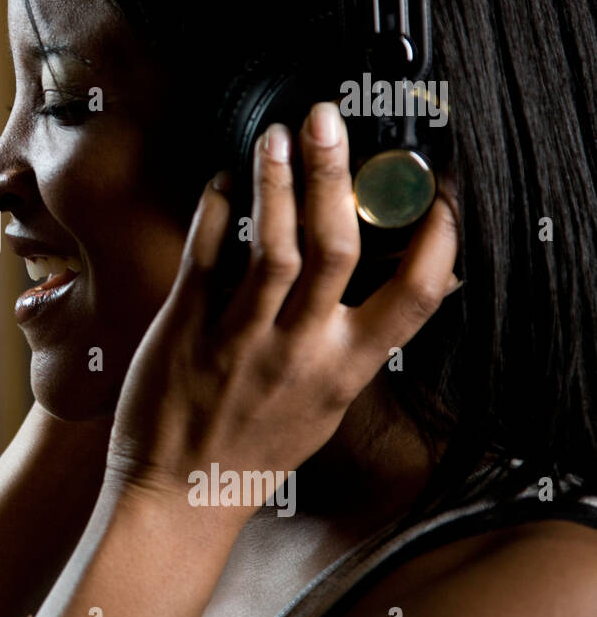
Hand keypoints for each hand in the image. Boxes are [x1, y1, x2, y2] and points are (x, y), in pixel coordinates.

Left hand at [106, 102, 459, 504]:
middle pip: (338, 249)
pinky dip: (214, 212)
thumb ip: (359, 350)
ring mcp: (241, 341)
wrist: (180, 496)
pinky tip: (220, 180)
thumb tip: (407, 297)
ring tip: (276, 134)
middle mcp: (300, 353)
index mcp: (345, 371)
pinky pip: (205, 260)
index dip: (436, 238)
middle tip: (330, 121)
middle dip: (339, 175)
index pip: (415, 297)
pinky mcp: (185, 332)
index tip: (436, 190)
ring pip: (273, 247)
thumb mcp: (325, 407)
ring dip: (277, 181)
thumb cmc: (253, 450)